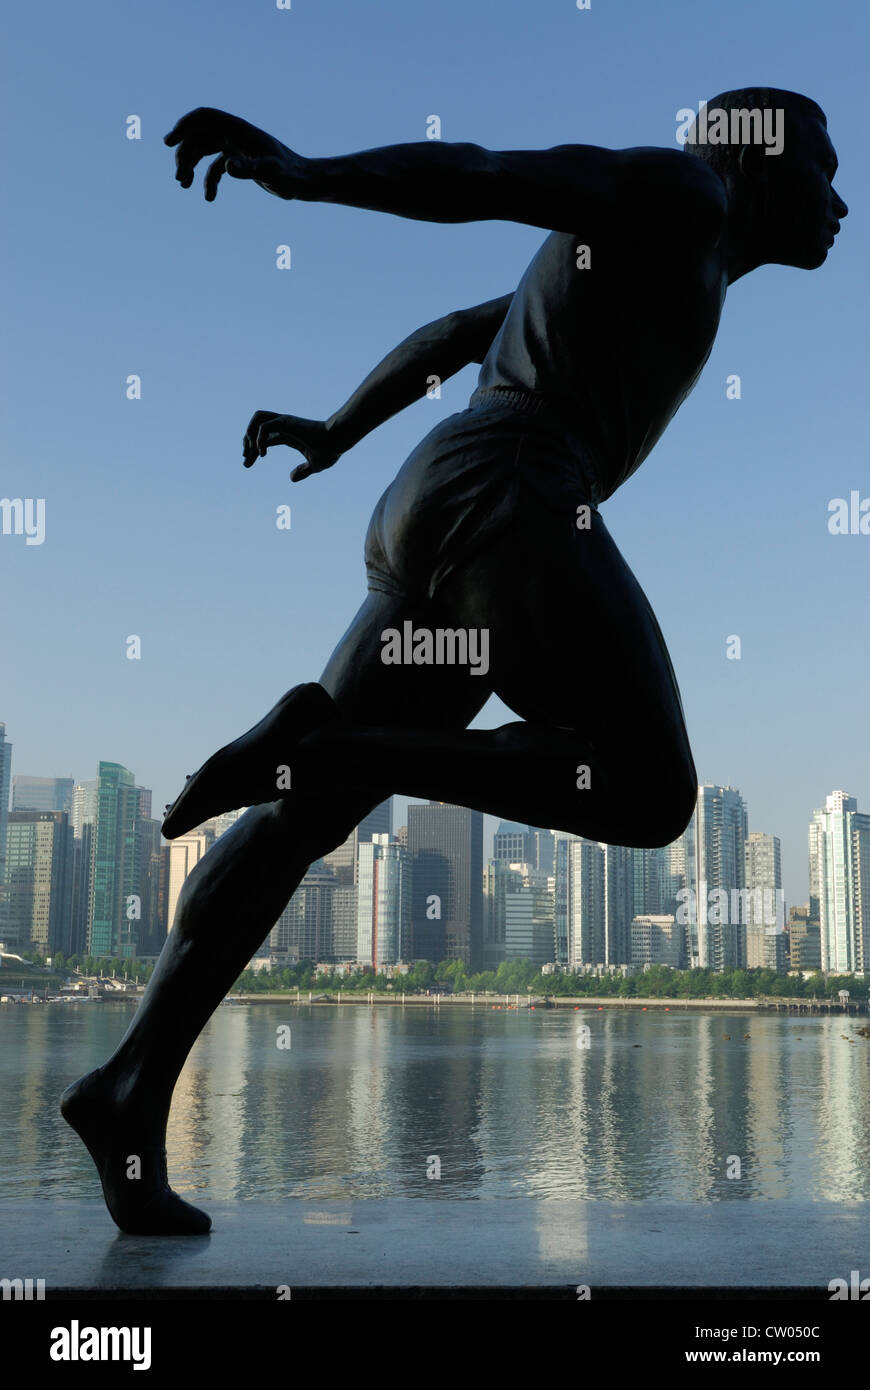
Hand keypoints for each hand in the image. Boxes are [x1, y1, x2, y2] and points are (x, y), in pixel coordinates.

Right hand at [164, 107, 306, 201]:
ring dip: (191, 165)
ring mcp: (236, 148)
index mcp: (239, 129)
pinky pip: (216, 167)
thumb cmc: (290, 175)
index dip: (184, 126)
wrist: (303, 182)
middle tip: (180, 178)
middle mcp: (235, 135)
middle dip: (185, 154)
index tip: (169, 143)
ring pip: (203, 150)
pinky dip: (209, 181)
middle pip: (199, 136)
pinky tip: (209, 199)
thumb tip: (228, 166)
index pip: (204, 118)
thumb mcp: (270, 172)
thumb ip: (250, 169)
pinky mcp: (240, 162)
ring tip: (184, 185)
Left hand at [242, 411, 341, 480]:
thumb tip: (291, 478)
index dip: (254, 450)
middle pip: (256, 428)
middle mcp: (284, 426)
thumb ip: (303, 471)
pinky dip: (259, 438)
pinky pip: (264, 426)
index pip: (264, 438)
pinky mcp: (287, 422)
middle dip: (247, 443)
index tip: (247, 463)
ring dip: (249, 434)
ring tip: (250, 452)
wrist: (339, 440)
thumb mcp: (315, 465)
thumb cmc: (330, 450)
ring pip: (257, 418)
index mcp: (288, 435)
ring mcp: (285, 422)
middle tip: (245, 461)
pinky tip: (262, 453)